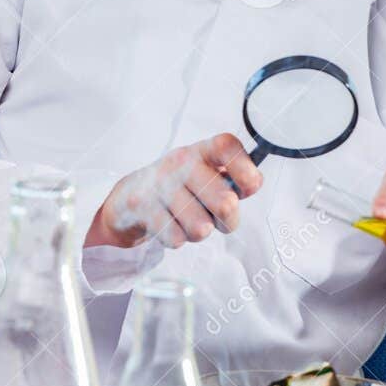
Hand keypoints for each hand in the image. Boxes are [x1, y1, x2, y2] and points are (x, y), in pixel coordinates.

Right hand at [86, 133, 262, 249]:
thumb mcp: (208, 174)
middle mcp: (180, 162)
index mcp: (201, 150)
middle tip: (218, 218)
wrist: (131, 196)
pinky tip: (170, 224)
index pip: (227, 147)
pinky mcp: (141, 207)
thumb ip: (235, 179)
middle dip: (228, 220)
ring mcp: (159, 184)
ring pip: (201, 228)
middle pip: (225, 203)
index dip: (245, 170)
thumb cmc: (183, 187)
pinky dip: (177, 238)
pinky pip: (176, 238)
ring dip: (200, 232)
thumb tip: (254, 183)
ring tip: (190, 220)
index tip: (248, 187)